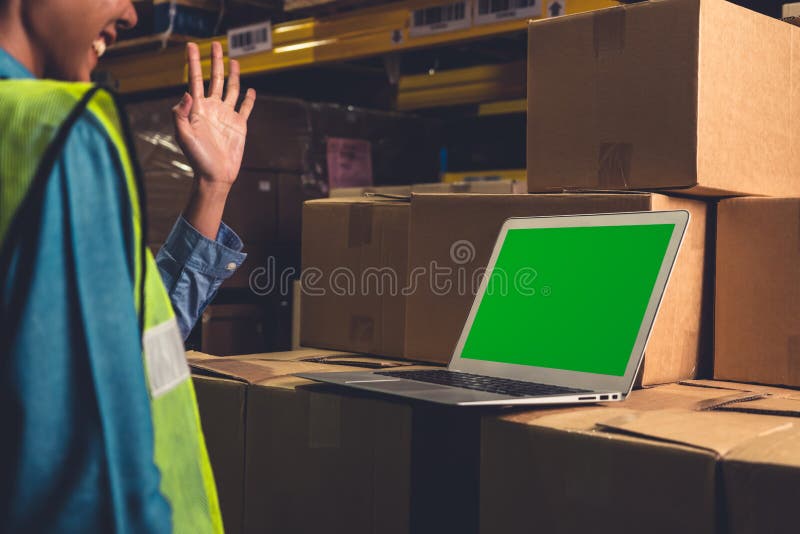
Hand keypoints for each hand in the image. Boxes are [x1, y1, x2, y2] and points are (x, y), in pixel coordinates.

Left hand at [174, 41, 255, 239]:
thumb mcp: (184, 136)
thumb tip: (186, 93)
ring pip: (231, 89)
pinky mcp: (240, 125)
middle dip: (215, 61)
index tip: (191, 46)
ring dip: (233, 75)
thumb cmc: (197, 158)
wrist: (215, 176)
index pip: (195, 79)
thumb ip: (181, 114)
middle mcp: (212, 108)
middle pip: (215, 78)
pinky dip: (249, 99)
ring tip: (233, 60)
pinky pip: (245, 108)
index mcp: (198, 108)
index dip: (194, 62)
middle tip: (215, 44)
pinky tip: (250, 90)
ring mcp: (227, 116)